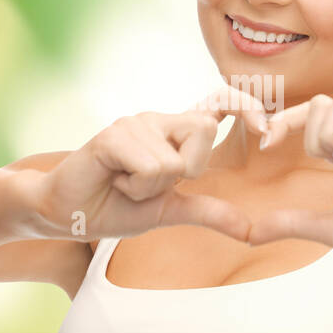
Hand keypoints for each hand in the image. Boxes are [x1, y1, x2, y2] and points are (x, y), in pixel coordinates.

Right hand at [32, 85, 269, 242]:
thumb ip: (209, 212)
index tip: (267, 132)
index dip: (247, 106)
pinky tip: (114, 181)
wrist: (66, 213)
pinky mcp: (114, 135)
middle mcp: (158, 120)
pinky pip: (151, 166)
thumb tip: (250, 231)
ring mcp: (135, 123)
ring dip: (151, 187)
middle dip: (187, 170)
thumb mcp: (169, 212)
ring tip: (125, 184)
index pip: (220, 102)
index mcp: (174, 133)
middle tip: (151, 183)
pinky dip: (136, 186)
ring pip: (174, 160)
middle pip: (204, 130)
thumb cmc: (114, 206)